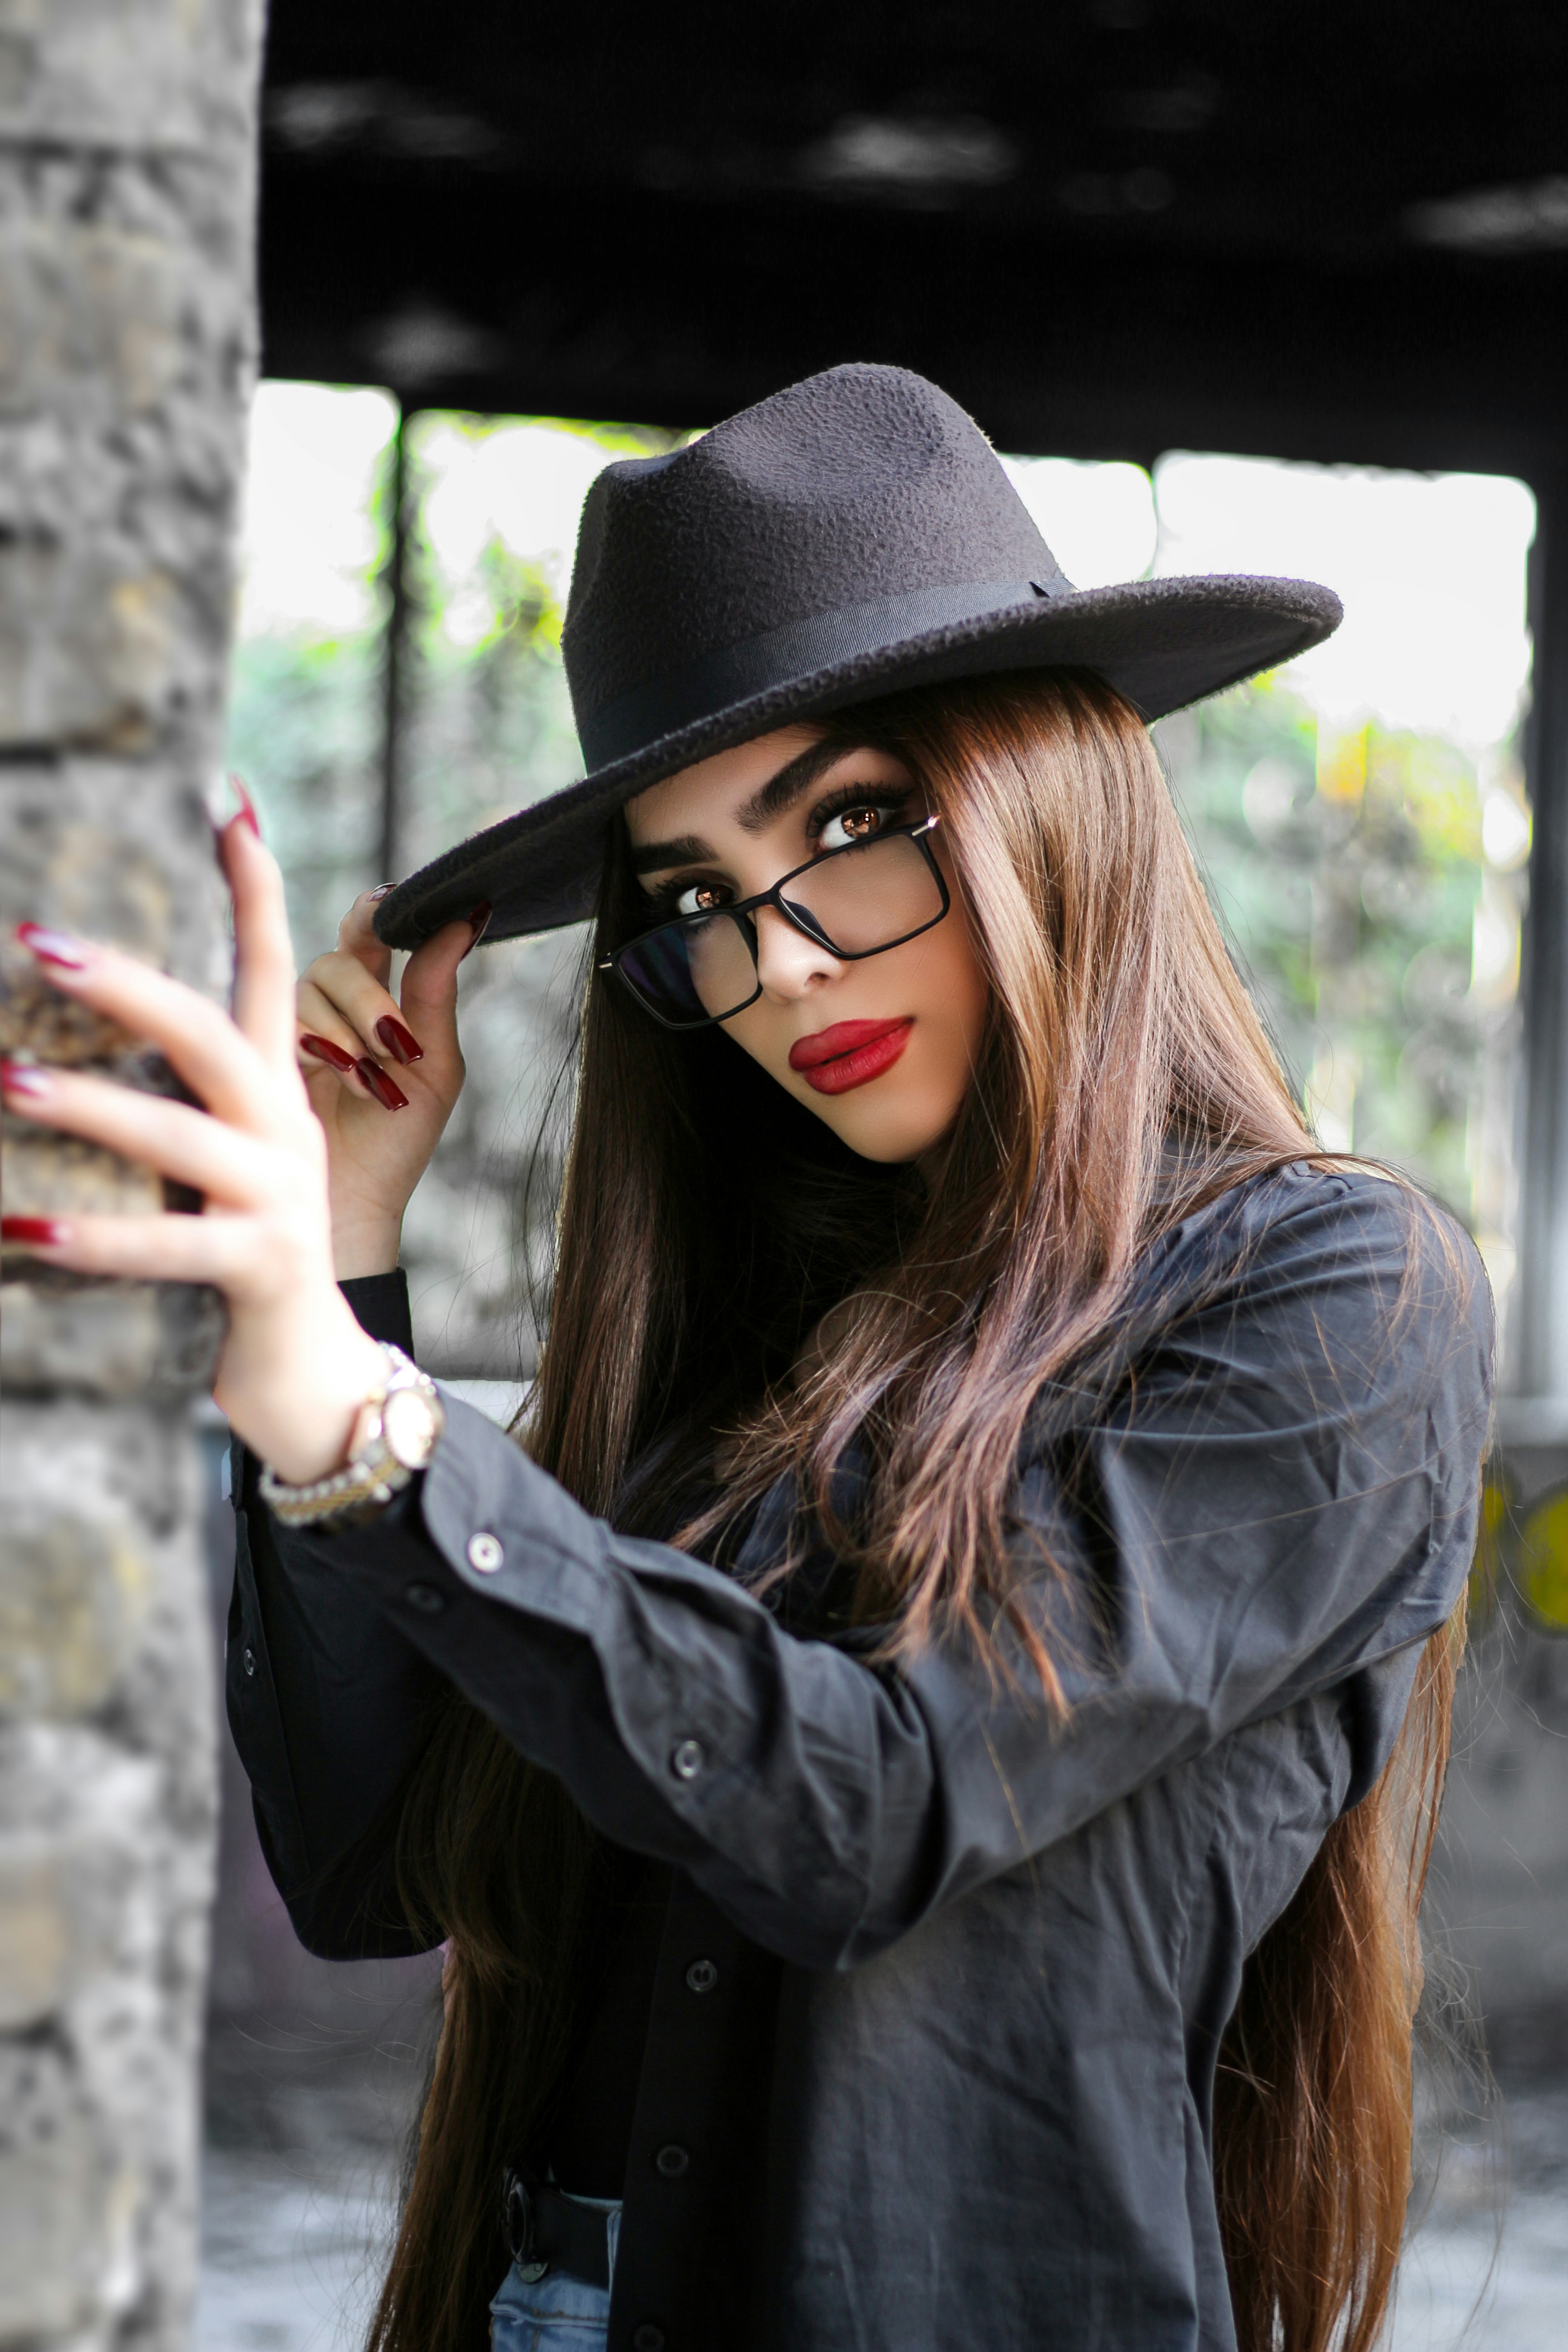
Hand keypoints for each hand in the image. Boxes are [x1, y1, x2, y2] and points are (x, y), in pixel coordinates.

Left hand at [0, 813, 402, 1483]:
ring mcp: (278, 1200)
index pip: (269, 970)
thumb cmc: (244, 1257)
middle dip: (130, 985)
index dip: (255, 887)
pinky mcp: (261, 1268)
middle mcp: (282, 1133)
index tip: (230, 802)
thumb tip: (78, 1041)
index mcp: (273, 1096)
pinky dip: (93, 1240)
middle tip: (40, 942)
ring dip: (90, 1107)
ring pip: (182, 1139)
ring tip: (7, 1080)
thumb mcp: (223, 1165)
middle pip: (214, 1036)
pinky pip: (169, 1247)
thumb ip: (179, 1101)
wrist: (314, 1375)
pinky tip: (24, 1232)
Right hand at [294, 887, 484, 1276]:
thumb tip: (465, 921)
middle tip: (396, 1043)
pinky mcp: (261, 1050)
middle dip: (370, 997)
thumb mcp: (434, 1066)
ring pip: (309, 986)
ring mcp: (292, 1024)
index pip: (370, 930)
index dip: (377, 911)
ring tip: (370, 1081)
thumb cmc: (397, 1138)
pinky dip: (321, 1045)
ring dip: (348, 1029)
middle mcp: (329, 1002)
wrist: (354, 1203)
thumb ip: (436, 993)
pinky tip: (342, 1079)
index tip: (393, 903)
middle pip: (339, 957)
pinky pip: (282, 1018)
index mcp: (376, 996)